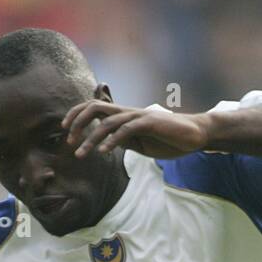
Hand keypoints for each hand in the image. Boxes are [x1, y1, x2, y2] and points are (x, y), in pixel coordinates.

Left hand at [62, 100, 210, 160]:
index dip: (77, 116)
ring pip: (106, 122)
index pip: (94, 108)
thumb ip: (123, 141)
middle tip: (69, 142)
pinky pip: (125, 129)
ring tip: (81, 154)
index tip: (67, 133)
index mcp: (124, 116)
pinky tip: (103, 152)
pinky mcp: (149, 122)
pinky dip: (112, 140)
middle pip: (94, 108)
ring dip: (90, 138)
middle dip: (77, 122)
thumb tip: (106, 143)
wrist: (194, 135)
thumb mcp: (140, 143)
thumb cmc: (168, 139)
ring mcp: (138, 116)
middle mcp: (128, 112)